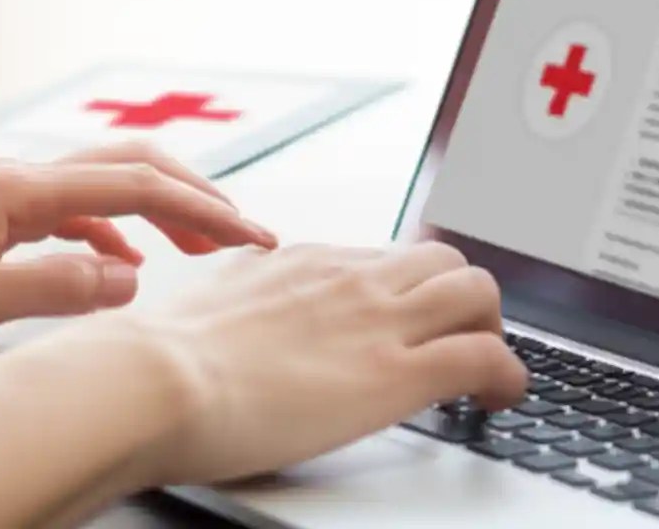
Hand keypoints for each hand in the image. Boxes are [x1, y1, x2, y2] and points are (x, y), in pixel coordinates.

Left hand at [0, 142, 276, 348]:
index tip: (249, 235)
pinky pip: (84, 212)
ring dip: (167, 208)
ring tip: (204, 243)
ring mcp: (16, 194)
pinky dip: (124, 231)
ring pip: (114, 184)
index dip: (203, 210)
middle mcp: (25, 180)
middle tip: (243, 231)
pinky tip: (132, 261)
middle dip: (198, 194)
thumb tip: (132, 277)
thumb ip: (55, 286)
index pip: (138, 188)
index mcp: (22, 189)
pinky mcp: (6, 216)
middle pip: (136, 166)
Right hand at [128, 241, 526, 484]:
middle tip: (459, 340)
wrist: (151, 381)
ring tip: (485, 370)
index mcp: (308, 263)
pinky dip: (507, 377)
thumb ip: (244, 297)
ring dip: (491, 329)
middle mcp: (353, 278)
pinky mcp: (397, 372)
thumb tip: (244, 305)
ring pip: (478, 292)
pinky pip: (485, 358)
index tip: (411, 318)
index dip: (411, 291)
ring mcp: (380, 320)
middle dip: (463, 300)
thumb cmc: (159, 356)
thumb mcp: (210, 302)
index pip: (387, 259)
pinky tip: (500, 399)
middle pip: (446, 260)